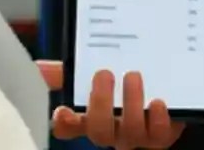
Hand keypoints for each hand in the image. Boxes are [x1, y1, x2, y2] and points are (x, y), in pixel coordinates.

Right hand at [35, 62, 184, 148]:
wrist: (165, 98)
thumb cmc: (121, 89)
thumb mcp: (92, 75)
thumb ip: (68, 72)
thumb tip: (39, 67)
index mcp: (91, 117)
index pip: (69, 127)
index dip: (64, 123)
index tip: (62, 110)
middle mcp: (111, 130)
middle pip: (100, 131)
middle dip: (100, 103)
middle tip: (104, 74)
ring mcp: (136, 135)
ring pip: (130, 132)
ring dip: (130, 103)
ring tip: (133, 76)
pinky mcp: (160, 135)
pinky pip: (158, 134)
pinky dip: (158, 118)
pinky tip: (158, 102)